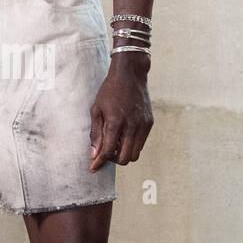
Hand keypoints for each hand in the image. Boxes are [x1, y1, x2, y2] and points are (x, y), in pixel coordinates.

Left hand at [89, 55, 153, 169]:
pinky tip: (124, 136)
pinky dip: (131, 145)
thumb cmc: (110, 90)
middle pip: (124, 158)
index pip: (108, 151)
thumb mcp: (96, 109)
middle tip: (106, 153)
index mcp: (115, 122)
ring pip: (135, 154)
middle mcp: (131, 126)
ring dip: (123, 154)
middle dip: (113, 160)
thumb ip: (95, 133)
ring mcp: (142, 125)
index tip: (93, 168)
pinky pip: (141, 144)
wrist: (130, 74)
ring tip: (115, 143)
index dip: (99, 162)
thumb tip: (94, 154)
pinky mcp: (149, 123)